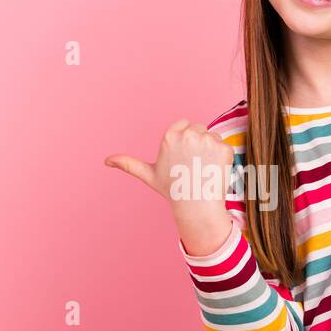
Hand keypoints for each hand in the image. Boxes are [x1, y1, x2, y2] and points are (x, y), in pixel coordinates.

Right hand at [104, 119, 234, 204]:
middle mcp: (188, 134)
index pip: (184, 124)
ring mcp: (207, 141)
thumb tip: (106, 161)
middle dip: (198, 144)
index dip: (185, 140)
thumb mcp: (149, 174)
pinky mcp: (223, 148)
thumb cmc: (172, 190)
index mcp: (170, 136)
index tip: (183, 157)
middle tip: (193, 166)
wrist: (196, 205)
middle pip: (199, 129)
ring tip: (202, 169)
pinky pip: (225, 146)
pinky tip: (214, 171)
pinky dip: (222, 158)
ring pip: (212, 137)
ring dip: (210, 150)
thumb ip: (129, 164)